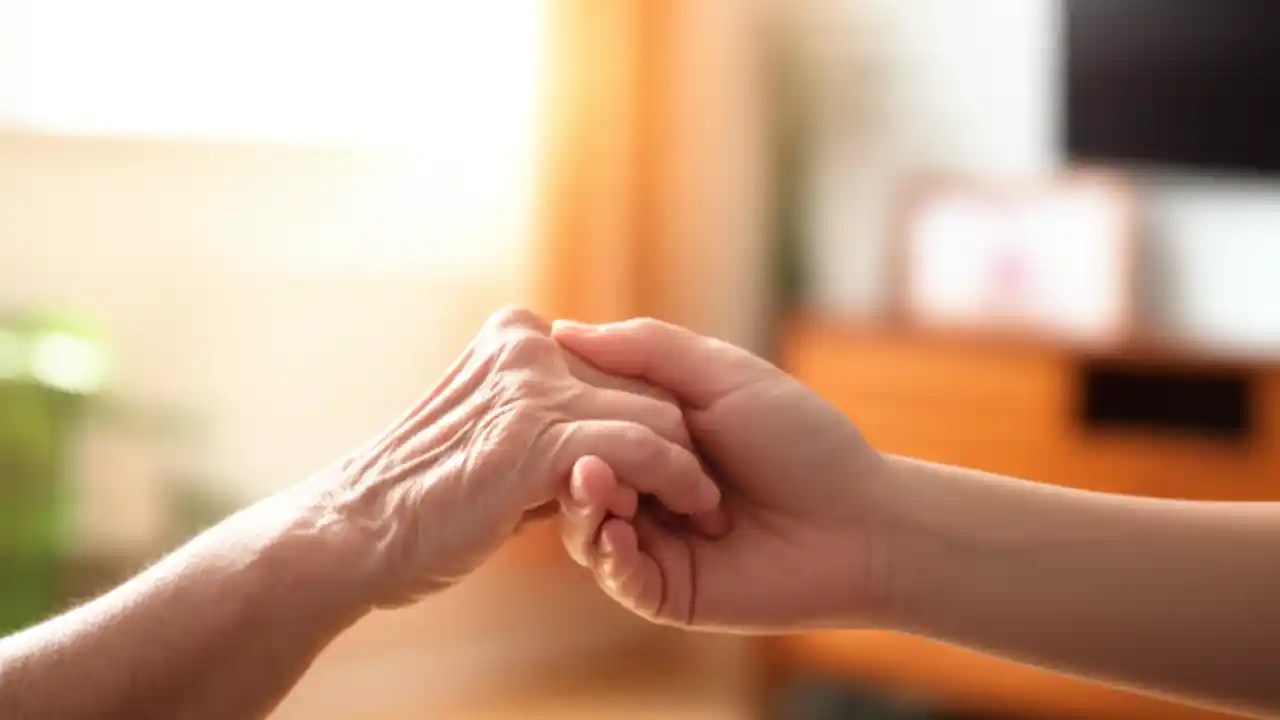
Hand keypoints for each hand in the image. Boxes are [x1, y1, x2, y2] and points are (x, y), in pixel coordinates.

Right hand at [288, 308, 721, 608]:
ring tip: (692, 513)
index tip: (676, 477)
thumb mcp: (493, 435)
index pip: (624, 374)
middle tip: (701, 501)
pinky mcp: (534, 438)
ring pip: (654, 418)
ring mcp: (529, 388)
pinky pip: (638, 452)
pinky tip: (660, 521)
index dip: (654, 427)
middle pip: (647, 391)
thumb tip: (626, 416)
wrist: (350, 536)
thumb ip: (552, 413)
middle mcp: (527, 347)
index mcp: (517, 337)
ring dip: (682, 473)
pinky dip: (668, 485)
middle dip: (681, 449)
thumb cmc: (419, 495)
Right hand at [554, 318, 890, 630]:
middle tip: (584, 454)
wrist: (862, 523)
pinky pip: (616, 575)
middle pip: (573, 475)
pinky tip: (622, 530)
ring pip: (585, 526)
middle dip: (570, 461)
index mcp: (650, 434)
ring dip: (587, 503)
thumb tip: (560, 330)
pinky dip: (609, 553)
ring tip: (605, 485)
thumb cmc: (802, 442)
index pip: (578, 419)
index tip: (540, 390)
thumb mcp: (722, 375)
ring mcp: (652, 542)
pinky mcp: (666, 590)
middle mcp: (643, 487)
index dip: (559, 408)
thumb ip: (646, 350)